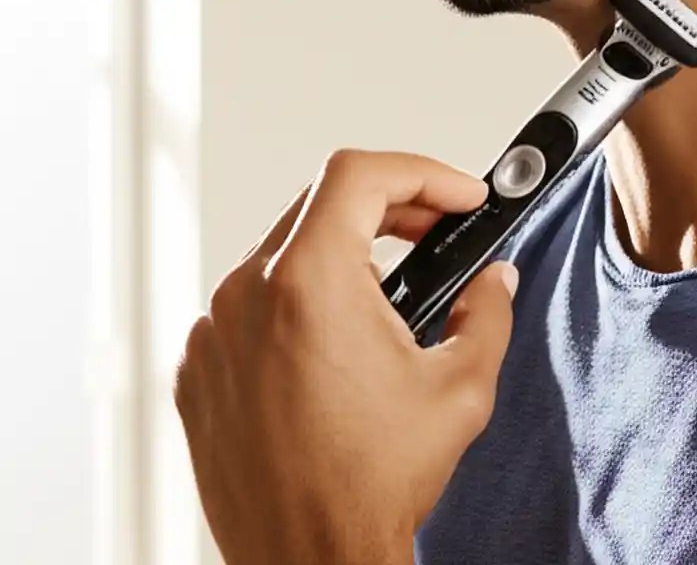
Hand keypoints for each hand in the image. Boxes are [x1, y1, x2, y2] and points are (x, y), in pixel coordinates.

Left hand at [174, 150, 518, 564]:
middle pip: (320, 206)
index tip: (458, 196)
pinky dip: (297, 304)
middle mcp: (246, 296)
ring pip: (281, 254)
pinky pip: (249, 306)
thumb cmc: (372, 485)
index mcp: (310, 284)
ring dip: (342, 258)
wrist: (308, 558)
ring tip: (391, 299)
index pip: (359, 175)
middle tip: (437, 233)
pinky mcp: (200, 369)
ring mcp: (213, 333)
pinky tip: (338, 346)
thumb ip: (487, 312)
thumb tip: (493, 280)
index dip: (421, 173)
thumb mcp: (461, 387)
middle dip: (389, 210)